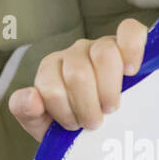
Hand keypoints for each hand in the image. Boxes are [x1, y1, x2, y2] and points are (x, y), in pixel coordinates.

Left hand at [7, 18, 147, 142]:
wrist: (102, 128)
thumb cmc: (74, 122)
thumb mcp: (43, 125)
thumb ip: (26, 111)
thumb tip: (31, 97)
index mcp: (51, 69)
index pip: (51, 87)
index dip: (64, 111)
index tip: (74, 126)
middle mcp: (74, 53)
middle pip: (78, 74)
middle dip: (87, 107)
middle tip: (94, 123)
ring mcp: (101, 45)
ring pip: (104, 55)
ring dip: (109, 90)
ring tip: (110, 107)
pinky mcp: (127, 42)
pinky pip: (130, 32)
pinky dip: (132, 49)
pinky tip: (131, 71)